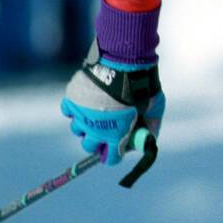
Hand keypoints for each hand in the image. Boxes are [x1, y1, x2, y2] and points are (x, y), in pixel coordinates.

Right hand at [60, 38, 164, 166]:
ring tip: (95, 113)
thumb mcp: (155, 109)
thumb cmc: (143, 86)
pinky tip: (85, 102)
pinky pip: (68, 111)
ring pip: (77, 130)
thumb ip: (151, 126)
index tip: (116, 148)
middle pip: (89, 147)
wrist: (125, 63)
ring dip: (85, 125)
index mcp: (116, 136)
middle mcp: (95, 130)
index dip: (114, 154)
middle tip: (104, 130)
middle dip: (97, 142)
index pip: (110, 159)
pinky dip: (74, 109)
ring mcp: (81, 115)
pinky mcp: (72, 100)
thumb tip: (148, 139)